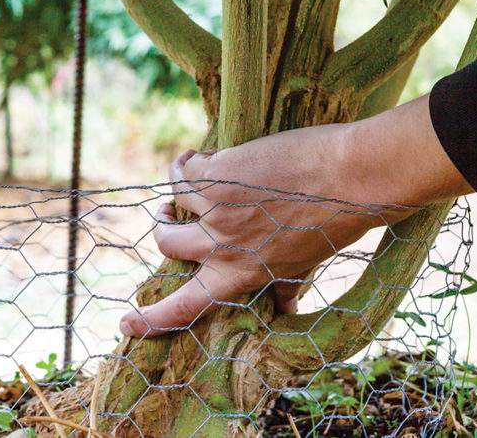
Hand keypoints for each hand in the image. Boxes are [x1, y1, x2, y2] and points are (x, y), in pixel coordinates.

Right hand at [119, 95, 472, 337]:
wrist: (350, 176)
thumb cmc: (334, 223)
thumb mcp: (306, 265)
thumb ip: (285, 288)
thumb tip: (286, 308)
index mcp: (241, 275)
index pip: (187, 307)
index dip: (152, 319)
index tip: (126, 324)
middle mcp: (222, 248)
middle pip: (165, 242)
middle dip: (161, 226)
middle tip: (169, 215)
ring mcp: (215, 211)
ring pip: (171, 199)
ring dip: (176, 185)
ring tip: (191, 171)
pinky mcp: (215, 175)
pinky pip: (183, 168)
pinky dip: (187, 160)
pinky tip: (203, 154)